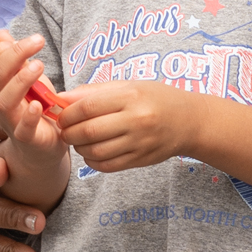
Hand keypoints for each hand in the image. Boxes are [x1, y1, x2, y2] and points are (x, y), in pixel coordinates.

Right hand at [0, 32, 64, 162]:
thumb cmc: (34, 110)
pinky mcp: (29, 138)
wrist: (42, 149)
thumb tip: (1, 33)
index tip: (17, 39)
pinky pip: (24, 128)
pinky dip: (30, 115)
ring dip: (21, 80)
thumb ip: (13, 59)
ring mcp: (11, 122)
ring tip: (40, 66)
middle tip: (37, 41)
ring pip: (4, 101)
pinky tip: (39, 103)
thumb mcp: (25, 79)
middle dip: (13, 55)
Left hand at [57, 82, 198, 171]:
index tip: (61, 115)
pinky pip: (107, 165)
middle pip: (89, 131)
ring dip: (79, 148)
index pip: (87, 107)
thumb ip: (94, 92)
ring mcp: (139, 143)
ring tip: (77, 141)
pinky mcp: (141, 160)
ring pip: (95, 151)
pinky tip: (91, 152)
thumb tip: (62, 98)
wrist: (189, 121)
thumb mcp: (129, 86)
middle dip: (69, 133)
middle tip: (64, 131)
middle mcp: (136, 120)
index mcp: (131, 97)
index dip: (68, 113)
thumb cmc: (156, 98)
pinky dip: (92, 161)